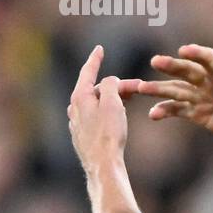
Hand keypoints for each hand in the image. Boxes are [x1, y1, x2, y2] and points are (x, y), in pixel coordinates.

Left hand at [67, 46, 126, 167]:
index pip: (88, 72)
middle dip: (117, 86)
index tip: (99, 49)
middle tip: (138, 87)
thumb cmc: (108, 133)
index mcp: (80, 97)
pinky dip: (108, 112)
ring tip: (130, 101)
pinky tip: (118, 119)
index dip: (96, 59)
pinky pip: (96, 117)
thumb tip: (109, 81)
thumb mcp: (113, 103)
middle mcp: (74, 108)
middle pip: (97, 90)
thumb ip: (111, 86)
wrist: (103, 164)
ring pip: (97, 104)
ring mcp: (77, 123)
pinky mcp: (83, 136)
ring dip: (113, 99)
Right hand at [117, 44, 212, 140]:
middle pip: (187, 71)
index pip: (209, 58)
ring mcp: (201, 96)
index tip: (184, 50)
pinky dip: (165, 111)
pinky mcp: (198, 113)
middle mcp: (209, 80)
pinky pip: (178, 110)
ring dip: (158, 89)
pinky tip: (153, 114)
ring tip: (139, 88)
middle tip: (155, 62)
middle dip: (171, 66)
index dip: (197, 54)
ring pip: (176, 90)